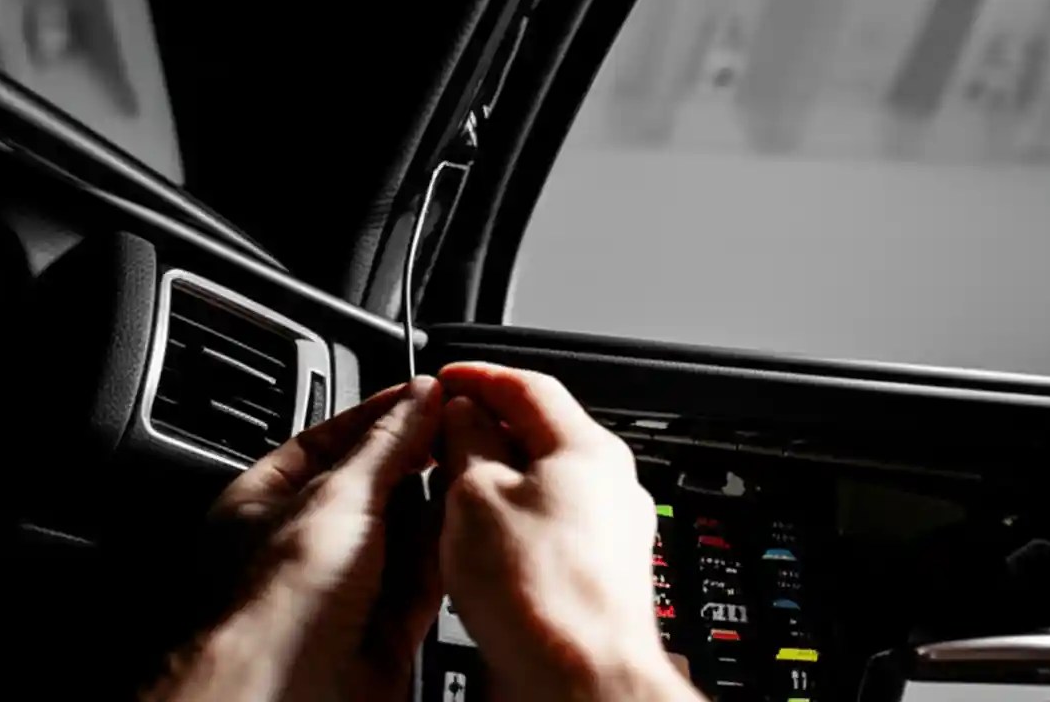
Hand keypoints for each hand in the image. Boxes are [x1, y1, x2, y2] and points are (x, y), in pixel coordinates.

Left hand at [149, 377, 443, 701]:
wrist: (298, 688)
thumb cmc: (280, 601)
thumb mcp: (339, 494)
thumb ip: (386, 443)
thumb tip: (418, 399)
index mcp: (265, 503)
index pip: (325, 440)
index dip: (376, 415)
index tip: (422, 395)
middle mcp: (301, 543)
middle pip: (370, 483)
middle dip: (412, 459)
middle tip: (455, 429)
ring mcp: (343, 584)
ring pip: (402, 530)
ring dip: (435, 503)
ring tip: (469, 468)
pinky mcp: (383, 622)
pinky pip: (425, 575)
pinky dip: (447, 550)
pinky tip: (468, 524)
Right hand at [437, 363, 702, 701]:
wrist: (582, 680)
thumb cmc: (542, 596)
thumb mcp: (475, 496)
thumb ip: (467, 440)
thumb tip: (462, 414)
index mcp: (588, 449)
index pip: (529, 385)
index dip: (478, 377)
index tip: (446, 379)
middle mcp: (611, 483)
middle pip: (540, 432)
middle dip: (484, 428)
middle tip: (438, 433)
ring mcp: (611, 529)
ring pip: (544, 482)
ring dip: (494, 477)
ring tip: (450, 488)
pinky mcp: (600, 570)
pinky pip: (551, 524)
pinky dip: (512, 518)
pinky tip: (480, 542)